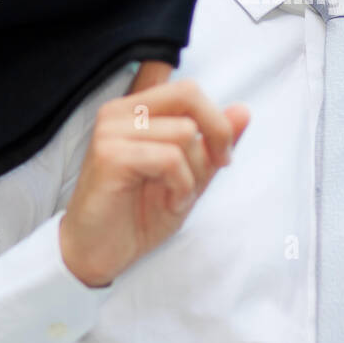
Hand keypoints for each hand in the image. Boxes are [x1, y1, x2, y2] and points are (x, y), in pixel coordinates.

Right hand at [59, 61, 249, 286]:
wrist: (100, 253)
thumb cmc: (139, 214)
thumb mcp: (190, 176)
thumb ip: (212, 143)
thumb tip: (243, 111)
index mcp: (137, 110)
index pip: (186, 88)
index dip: (216, 117)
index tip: (221, 153)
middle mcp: (120, 112)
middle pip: (189, 94)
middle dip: (217, 131)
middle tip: (219, 166)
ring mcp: (111, 130)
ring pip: (183, 131)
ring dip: (194, 172)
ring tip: (178, 196)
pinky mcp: (109, 155)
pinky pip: (169, 158)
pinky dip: (181, 185)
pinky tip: (170, 203)